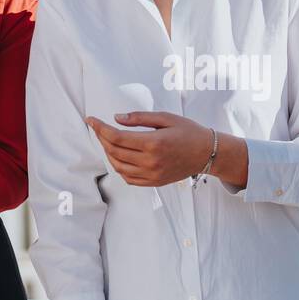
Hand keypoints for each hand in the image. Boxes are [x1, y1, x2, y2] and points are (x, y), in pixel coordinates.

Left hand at [85, 111, 214, 186]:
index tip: (91, 120)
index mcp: (153, 143)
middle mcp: (151, 161)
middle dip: (102, 138)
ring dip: (108, 153)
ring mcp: (152, 174)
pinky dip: (118, 168)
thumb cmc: (189, 132)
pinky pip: (128, 178)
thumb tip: (117, 118)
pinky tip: (118, 157)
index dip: (100, 128)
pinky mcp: (154, 182)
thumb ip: (140, 118)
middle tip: (98, 128)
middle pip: (114, 151)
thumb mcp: (166, 117)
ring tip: (107, 141)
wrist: (207, 153)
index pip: (117, 137)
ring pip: (118, 166)